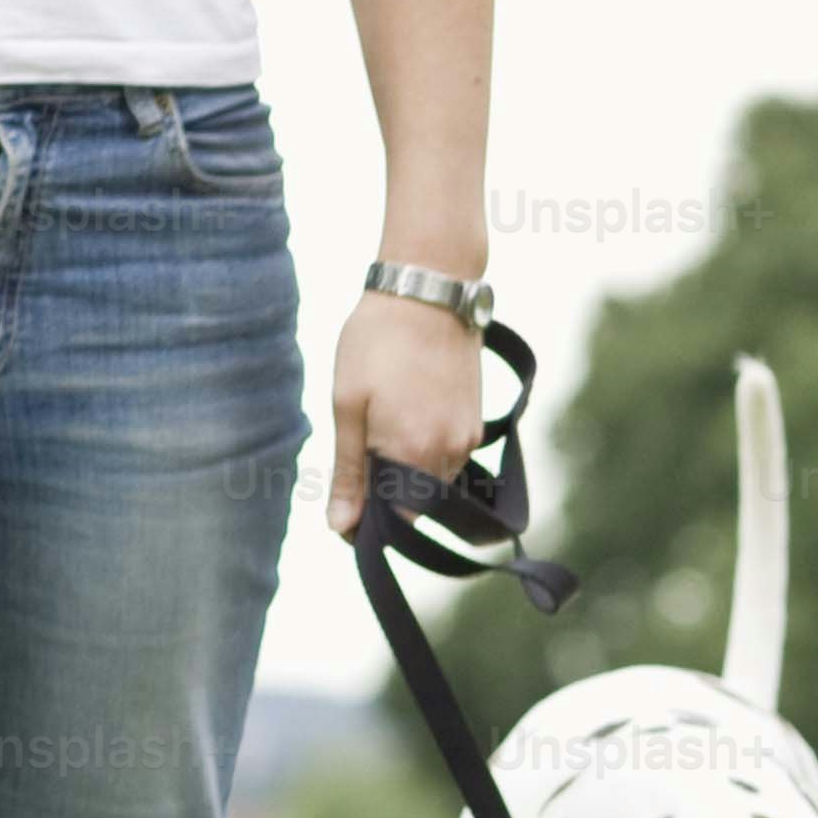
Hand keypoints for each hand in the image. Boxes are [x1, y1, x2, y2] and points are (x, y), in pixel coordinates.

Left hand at [326, 289, 485, 533]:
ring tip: (379, 427)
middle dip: (385, 497)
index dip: (368, 522)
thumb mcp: (347, 403)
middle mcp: (449, 455)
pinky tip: (404, 416)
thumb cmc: (377, 341)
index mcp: (412, 454)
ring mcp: (468, 439)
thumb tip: (341, 525)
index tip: (344, 508)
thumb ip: (348, 470)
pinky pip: (448, 458)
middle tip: (355, 458)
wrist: (429, 292)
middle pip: (416, 506)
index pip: (394, 520)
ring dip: (406, 473)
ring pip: (433, 483)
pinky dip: (424, 452)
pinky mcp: (476, 423)